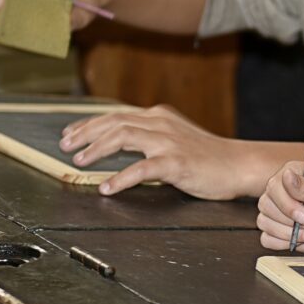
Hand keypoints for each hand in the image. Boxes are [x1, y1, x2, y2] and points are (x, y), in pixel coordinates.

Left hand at [60, 105, 248, 198]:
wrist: (240, 164)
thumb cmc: (210, 157)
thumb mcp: (177, 138)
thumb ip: (151, 138)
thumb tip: (121, 145)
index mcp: (159, 117)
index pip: (116, 116)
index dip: (89, 124)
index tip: (70, 134)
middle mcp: (160, 124)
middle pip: (113, 123)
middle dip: (84, 134)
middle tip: (64, 146)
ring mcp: (168, 142)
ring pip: (122, 137)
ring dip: (96, 149)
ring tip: (79, 162)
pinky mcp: (176, 162)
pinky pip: (141, 169)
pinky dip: (121, 178)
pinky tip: (107, 188)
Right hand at [257, 163, 303, 254]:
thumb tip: (286, 174)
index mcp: (295, 175)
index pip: (273, 186)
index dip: (287, 204)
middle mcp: (284, 192)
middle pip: (266, 205)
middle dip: (291, 220)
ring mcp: (281, 212)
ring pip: (264, 222)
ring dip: (289, 233)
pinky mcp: (281, 232)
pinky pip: (266, 239)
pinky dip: (283, 243)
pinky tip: (302, 241)